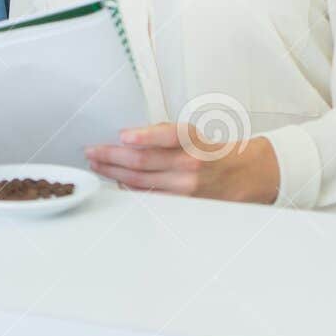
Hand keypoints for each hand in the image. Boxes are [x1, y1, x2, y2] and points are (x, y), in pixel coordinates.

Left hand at [84, 123, 279, 203]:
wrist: (244, 175)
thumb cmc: (211, 151)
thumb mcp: (192, 133)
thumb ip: (161, 133)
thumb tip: (128, 138)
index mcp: (192, 140)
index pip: (166, 135)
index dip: (143, 136)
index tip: (122, 136)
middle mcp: (189, 164)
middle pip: (142, 161)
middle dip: (111, 156)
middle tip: (92, 152)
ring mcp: (185, 187)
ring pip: (140, 181)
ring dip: (113, 173)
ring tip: (96, 165)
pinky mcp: (182, 203)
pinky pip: (148, 196)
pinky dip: (128, 188)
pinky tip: (115, 181)